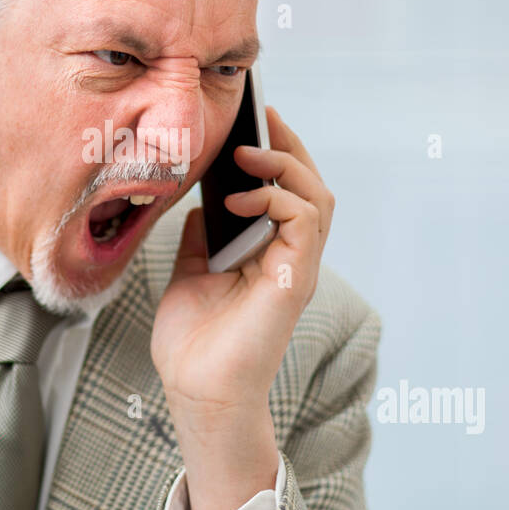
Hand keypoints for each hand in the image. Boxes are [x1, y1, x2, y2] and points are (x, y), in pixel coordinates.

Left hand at [150, 106, 333, 509]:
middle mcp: (291, 259)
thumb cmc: (194, 342)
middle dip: (290, 147)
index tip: (257, 120)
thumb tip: (201, 204)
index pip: (291, 192)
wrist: (195, 389)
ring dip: (286, 167)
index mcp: (271, 255)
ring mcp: (296, 269)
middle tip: (262, 120)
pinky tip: (242, 199)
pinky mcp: (293, 280)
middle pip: (312, 187)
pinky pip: (304, 222)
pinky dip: (277, 199)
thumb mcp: (191, 273)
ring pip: (317, 198)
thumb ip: (203, 238)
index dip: (280, 153)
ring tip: (248, 154)